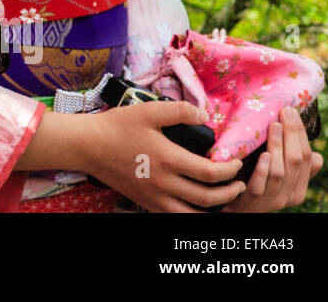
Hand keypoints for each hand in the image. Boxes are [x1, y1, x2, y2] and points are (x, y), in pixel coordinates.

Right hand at [76, 102, 245, 211]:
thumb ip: (179, 110)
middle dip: (230, 193)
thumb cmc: (117, 126)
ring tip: (224, 200)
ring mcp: (153, 196)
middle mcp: (163, 183)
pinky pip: (174, 216)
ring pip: (193, 215)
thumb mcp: (148, 110)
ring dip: (214, 209)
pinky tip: (197, 205)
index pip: (211, 173)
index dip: (230, 170)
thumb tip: (205, 115)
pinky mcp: (145, 202)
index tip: (237, 163)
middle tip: (240, 184)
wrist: (87, 145)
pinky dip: (192, 214)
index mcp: (168, 159)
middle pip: (208, 198)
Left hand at [224, 108, 321, 211]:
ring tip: (274, 126)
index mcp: (299, 187)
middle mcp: (289, 194)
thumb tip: (316, 155)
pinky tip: (263, 155)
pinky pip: (260, 185)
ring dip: (277, 146)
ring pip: (279, 171)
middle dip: (292, 134)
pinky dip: (263, 169)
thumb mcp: (282, 181)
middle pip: (296, 161)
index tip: (292, 112)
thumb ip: (296, 169)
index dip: (300, 134)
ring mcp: (271, 198)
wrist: (237, 213)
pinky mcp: (252, 201)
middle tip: (285, 112)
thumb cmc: (259, 189)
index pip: (306, 158)